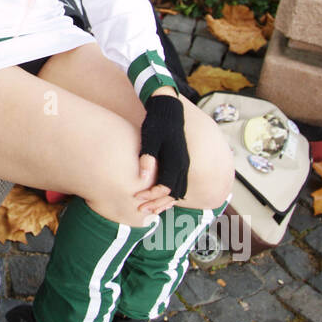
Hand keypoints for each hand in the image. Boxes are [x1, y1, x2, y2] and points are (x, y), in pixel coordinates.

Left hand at [137, 94, 189, 212]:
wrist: (168, 110)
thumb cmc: (157, 124)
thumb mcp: (150, 139)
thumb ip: (147, 157)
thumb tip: (143, 177)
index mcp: (176, 160)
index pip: (166, 186)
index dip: (152, 195)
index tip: (137, 198)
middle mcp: (183, 165)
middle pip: (173, 193)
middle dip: (157, 203)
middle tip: (141, 211)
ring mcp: (184, 164)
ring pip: (178, 190)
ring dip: (164, 201)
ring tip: (151, 210)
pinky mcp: (181, 162)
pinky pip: (179, 184)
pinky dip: (170, 194)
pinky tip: (160, 198)